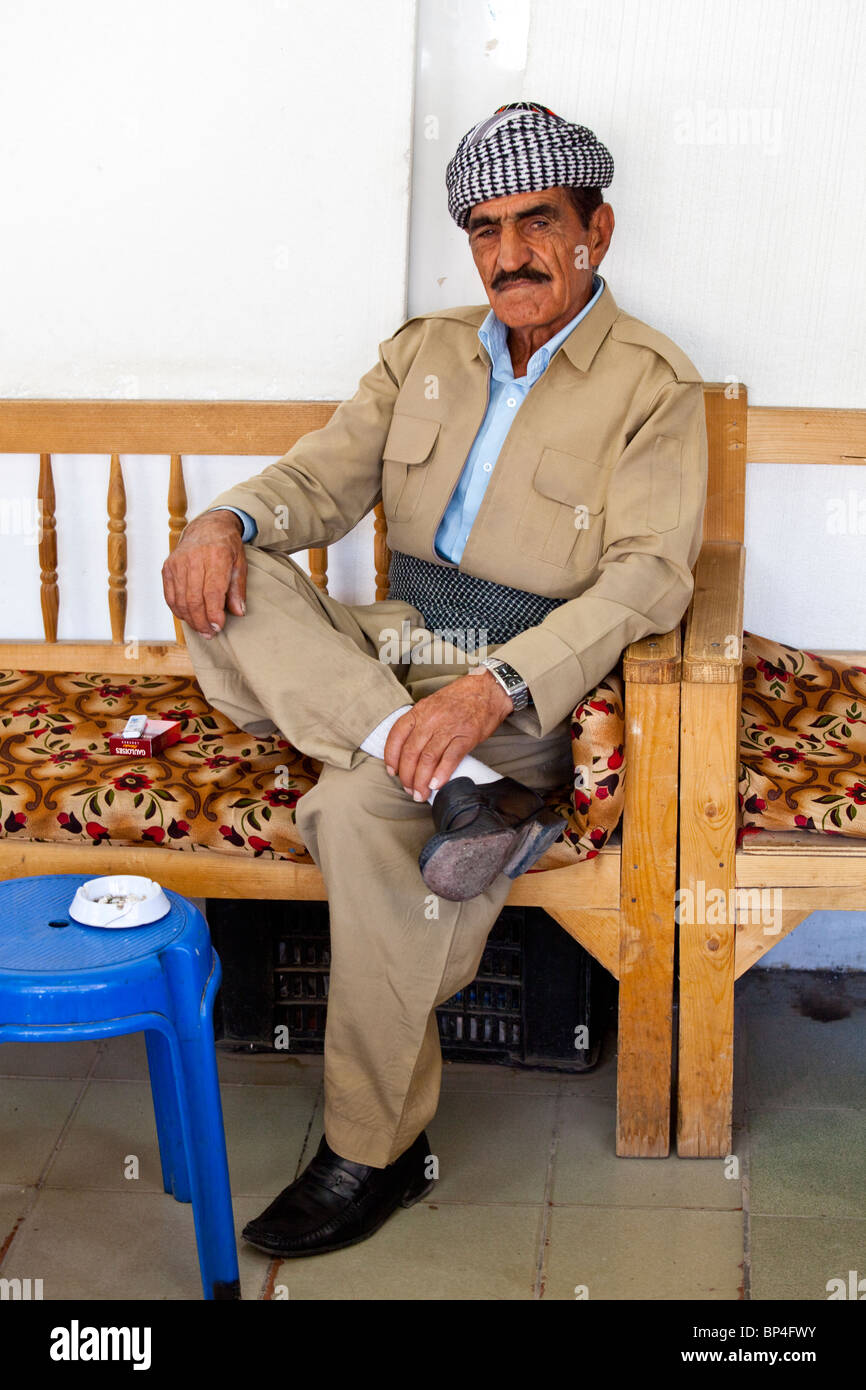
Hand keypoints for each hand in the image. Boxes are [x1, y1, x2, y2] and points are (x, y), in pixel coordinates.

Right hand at [161, 510, 246, 637]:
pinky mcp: (168, 567)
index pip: (212, 593)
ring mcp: (178, 563)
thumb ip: (238, 589)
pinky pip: (170, 595)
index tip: (218, 627)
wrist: (207, 527)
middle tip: (210, 633)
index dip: (214, 614)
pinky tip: (188, 617)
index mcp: (216, 557)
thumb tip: (238, 612)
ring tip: (201, 629)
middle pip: (194, 600)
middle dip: (202, 622)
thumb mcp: (240, 564)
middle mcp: (194, 559)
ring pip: (180, 600)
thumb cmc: (226, 546)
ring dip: (190, 619)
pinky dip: (178, 610)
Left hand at [383, 668, 513, 800]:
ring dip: (422, 780)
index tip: (393, 772)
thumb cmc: (461, 698)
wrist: (488, 689)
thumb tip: (411, 752)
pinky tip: (436, 785)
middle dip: (407, 776)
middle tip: (409, 790)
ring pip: (428, 759)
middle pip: (411, 752)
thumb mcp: (433, 704)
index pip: (397, 736)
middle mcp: (431, 719)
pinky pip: (450, 758)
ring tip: (421, 794)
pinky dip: (442, 774)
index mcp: (420, 711)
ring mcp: (449, 727)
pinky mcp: (467, 736)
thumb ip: (421, 724)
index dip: (391, 757)